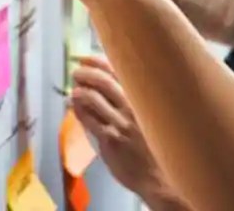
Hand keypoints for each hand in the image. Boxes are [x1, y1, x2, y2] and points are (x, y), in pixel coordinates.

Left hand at [71, 56, 186, 208]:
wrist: (160, 176)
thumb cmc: (156, 146)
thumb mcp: (152, 117)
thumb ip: (132, 101)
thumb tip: (108, 85)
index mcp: (145, 98)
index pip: (120, 70)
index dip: (99, 61)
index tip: (86, 58)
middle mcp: (134, 106)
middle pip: (104, 80)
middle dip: (86, 73)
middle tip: (76, 71)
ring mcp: (121, 123)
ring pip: (93, 98)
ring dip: (79, 90)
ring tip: (74, 88)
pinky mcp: (111, 139)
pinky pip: (88, 119)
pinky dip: (78, 109)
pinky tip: (74, 105)